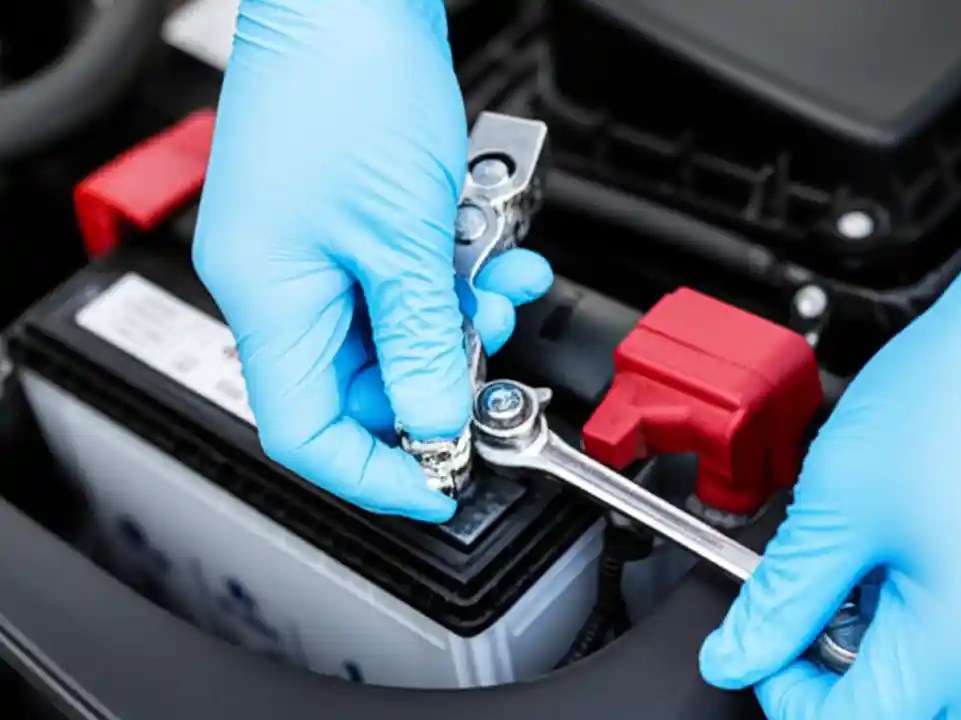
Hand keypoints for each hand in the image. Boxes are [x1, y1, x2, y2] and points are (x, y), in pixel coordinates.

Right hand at [193, 0, 550, 522]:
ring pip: (394, 329)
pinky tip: (488, 248)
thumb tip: (434, 423)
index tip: (440, 485)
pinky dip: (451, 274)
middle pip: (363, 382)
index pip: (309, 432)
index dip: (378, 472)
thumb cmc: (348, 84)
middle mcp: (281, 280)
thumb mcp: (403, 235)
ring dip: (457, 317)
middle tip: (487, 355)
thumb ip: (420, 341)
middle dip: (438, 375)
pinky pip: (403, 277)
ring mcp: (313, 249)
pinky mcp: (348, 218)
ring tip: (499, 282)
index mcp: (269, 297)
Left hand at [700, 184, 960, 717]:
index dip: (789, 692)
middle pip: (907, 705)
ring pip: (948, 673)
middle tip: (815, 580)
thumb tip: (738, 655)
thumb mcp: (840, 501)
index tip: (764, 643)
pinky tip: (920, 542)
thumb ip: (780, 598)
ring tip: (876, 543)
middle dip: (840, 657)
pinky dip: (941, 610)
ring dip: (890, 630)